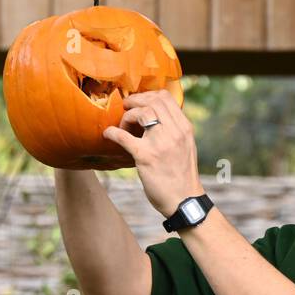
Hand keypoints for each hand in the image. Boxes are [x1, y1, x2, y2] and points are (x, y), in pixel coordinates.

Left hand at [102, 90, 204, 218]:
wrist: (184, 200)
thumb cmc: (181, 174)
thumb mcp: (186, 146)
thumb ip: (174, 129)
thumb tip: (156, 116)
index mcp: (184, 127)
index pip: (166, 97)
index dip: (147, 95)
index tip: (138, 102)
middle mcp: (175, 132)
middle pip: (152, 101)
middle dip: (134, 101)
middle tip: (125, 108)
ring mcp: (161, 143)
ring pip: (141, 113)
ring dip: (127, 116)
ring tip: (122, 126)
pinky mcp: (146, 156)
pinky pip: (124, 137)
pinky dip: (112, 132)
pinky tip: (108, 134)